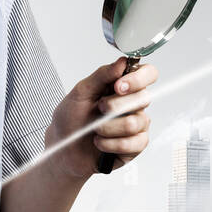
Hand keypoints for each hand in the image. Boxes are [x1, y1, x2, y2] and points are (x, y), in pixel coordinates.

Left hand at [45, 56, 158, 179]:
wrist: (64, 149)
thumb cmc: (71, 120)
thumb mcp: (81, 92)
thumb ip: (102, 75)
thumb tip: (122, 62)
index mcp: (123, 86)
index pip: (148, 74)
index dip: (138, 79)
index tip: (118, 87)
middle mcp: (133, 104)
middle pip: (143, 98)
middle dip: (114, 106)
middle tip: (99, 109)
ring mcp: (137, 124)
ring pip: (134, 123)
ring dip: (108, 127)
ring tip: (96, 129)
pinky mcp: (135, 146)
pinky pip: (134, 143)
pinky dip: (110, 144)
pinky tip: (101, 142)